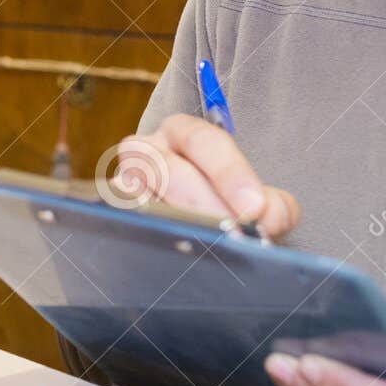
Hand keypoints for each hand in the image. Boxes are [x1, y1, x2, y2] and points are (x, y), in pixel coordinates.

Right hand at [113, 114, 299, 237]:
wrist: (194, 232)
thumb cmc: (223, 209)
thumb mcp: (254, 202)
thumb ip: (272, 206)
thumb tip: (267, 217)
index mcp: (183, 135)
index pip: (202, 140)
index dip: (229, 172)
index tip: (254, 207)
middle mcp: (146, 150)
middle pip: (167, 168)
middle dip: (204, 202)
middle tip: (233, 232)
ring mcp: (123, 182)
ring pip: (140, 195)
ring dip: (177, 221)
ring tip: (210, 245)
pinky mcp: (112, 213)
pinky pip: (123, 220)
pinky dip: (151, 235)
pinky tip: (178, 251)